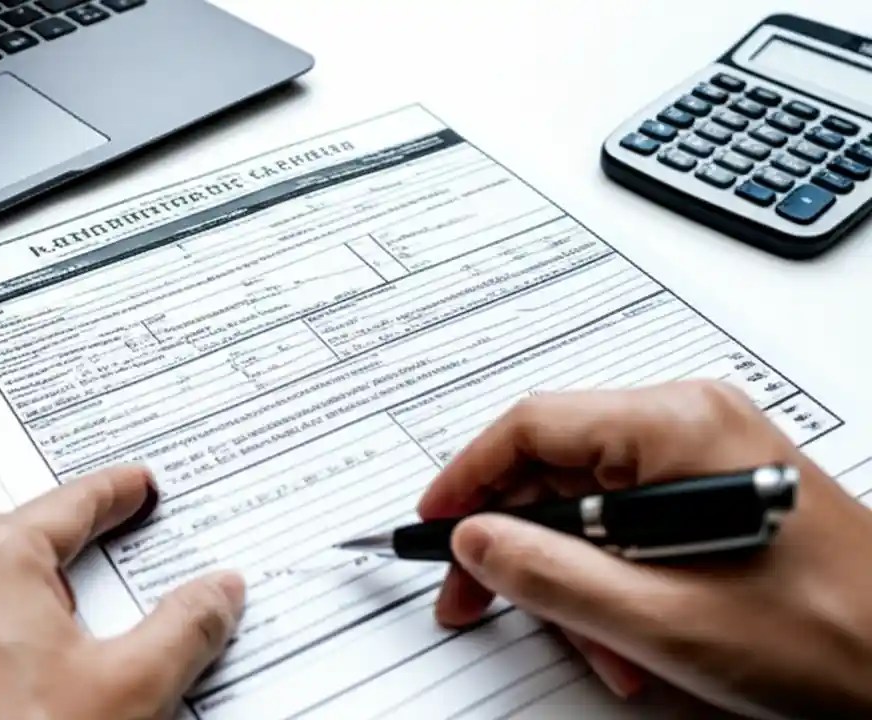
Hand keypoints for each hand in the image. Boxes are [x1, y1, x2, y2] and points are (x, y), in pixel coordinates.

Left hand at [0, 465, 244, 719]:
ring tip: (55, 652)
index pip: (70, 506)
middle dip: (58, 553)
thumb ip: (184, 628)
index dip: (115, 495)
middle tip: (104, 574)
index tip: (135, 487)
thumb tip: (217, 592)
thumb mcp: (128, 689)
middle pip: (9, 538)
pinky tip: (5, 685)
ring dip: (10, 600)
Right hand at [418, 380, 871, 718]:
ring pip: (590, 506)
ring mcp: (707, 453)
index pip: (532, 426)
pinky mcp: (716, 489)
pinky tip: (630, 636)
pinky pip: (631, 523)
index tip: (432, 524)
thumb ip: (551, 574)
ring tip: (598, 647)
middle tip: (475, 596)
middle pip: (555, 467)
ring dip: (573, 580)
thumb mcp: (662, 618)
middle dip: (517, 546)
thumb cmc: (829, 635)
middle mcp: (692, 422)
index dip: (467, 478)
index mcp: (677, 426)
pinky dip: (614, 579)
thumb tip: (476, 540)